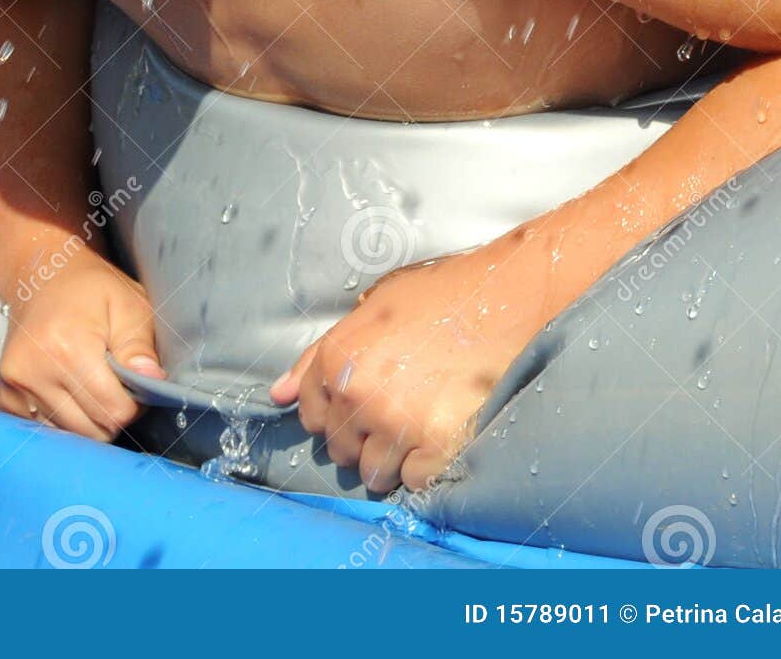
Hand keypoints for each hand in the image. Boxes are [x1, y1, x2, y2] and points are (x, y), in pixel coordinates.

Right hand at [0, 251, 165, 441]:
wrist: (42, 276)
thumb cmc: (91, 289)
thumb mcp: (128, 304)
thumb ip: (140, 347)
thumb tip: (153, 382)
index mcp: (69, 347)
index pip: (114, 411)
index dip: (134, 404)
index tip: (134, 383)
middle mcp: (35, 370)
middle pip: (91, 431)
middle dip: (112, 415)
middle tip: (115, 384)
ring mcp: (15, 385)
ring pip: (67, 436)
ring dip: (87, 421)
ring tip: (91, 385)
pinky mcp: (4, 395)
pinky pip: (41, 430)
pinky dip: (61, 421)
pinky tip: (67, 393)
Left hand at [269, 229, 553, 495]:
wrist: (502, 300)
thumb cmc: (438, 298)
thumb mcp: (370, 311)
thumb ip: (317, 357)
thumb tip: (277, 394)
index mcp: (337, 358)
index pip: (311, 417)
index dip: (336, 412)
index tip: (360, 403)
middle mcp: (358, 394)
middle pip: (342, 450)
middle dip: (363, 437)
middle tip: (398, 409)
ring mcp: (396, 423)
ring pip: (375, 474)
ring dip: (393, 458)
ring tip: (418, 422)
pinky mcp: (435, 446)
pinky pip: (414, 482)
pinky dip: (426, 467)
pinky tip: (439, 432)